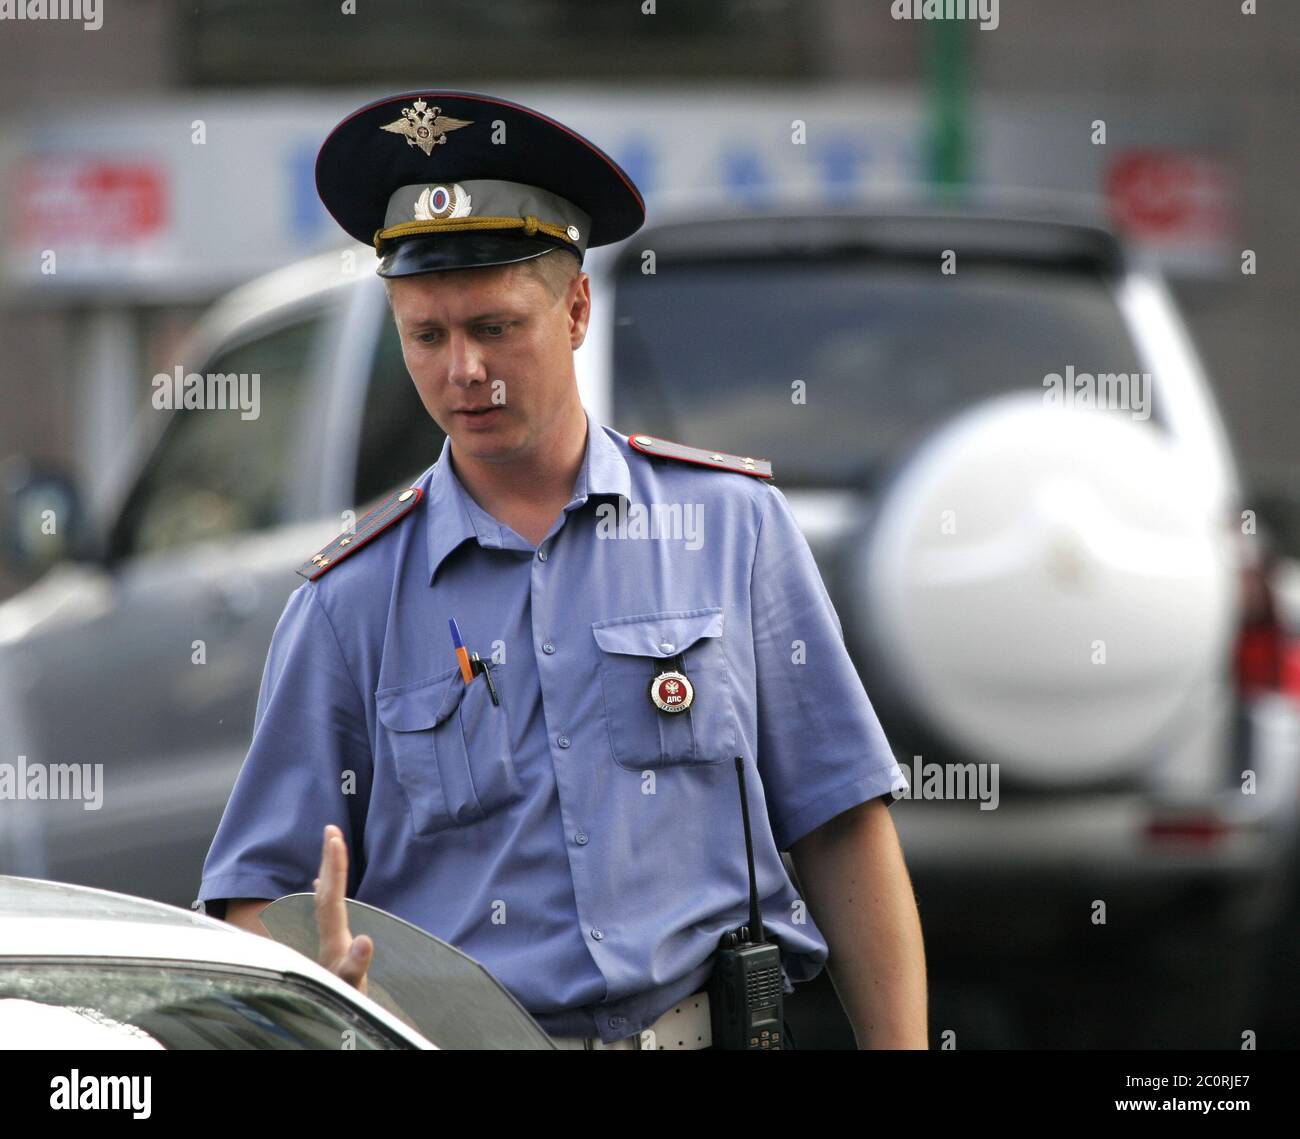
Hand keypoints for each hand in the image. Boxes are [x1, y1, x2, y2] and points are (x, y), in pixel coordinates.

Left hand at [314, 823, 372, 994]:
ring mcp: (331, 948)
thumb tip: (364, 940)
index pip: (331, 899)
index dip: (334, 868)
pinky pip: (329, 916)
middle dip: (330, 863)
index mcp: (334, 944)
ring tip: (331, 849)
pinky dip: (327, 898)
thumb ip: (356, 967)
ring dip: (330, 875)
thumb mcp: (354, 989)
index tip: (335, 837)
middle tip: (331, 830)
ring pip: (326, 904)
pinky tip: (321, 888)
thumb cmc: (348, 1009)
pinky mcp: (335, 955)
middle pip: (326, 896)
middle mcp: (329, 943)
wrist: (339, 1029)